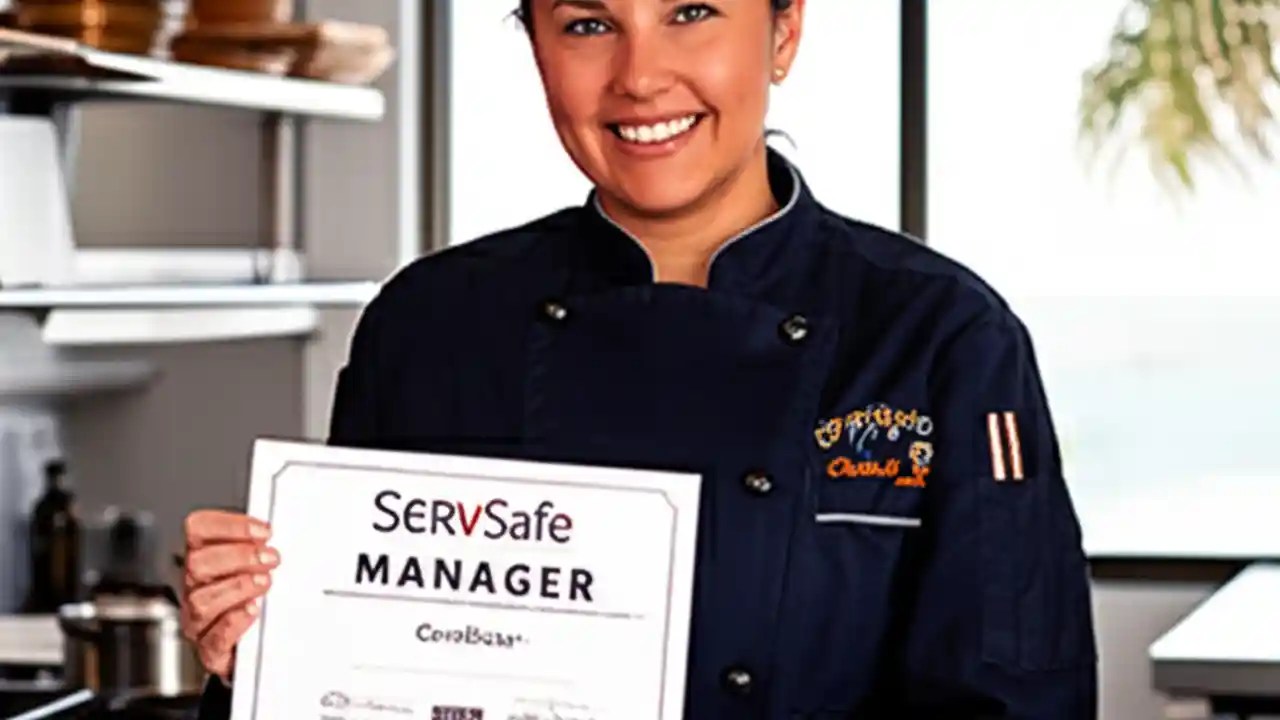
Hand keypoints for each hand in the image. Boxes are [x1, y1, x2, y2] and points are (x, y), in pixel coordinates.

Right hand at [180, 509, 278, 683]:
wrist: (252, 646)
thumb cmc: (253, 598)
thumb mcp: (256, 565)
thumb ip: (260, 547)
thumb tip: (280, 535)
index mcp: (202, 558)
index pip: (198, 529)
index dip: (230, 526)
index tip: (264, 531)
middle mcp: (195, 587)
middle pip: (198, 563)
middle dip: (239, 556)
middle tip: (270, 558)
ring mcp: (199, 620)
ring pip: (201, 601)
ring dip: (238, 587)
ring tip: (264, 582)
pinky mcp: (212, 650)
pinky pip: (214, 638)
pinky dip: (234, 622)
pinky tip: (252, 610)